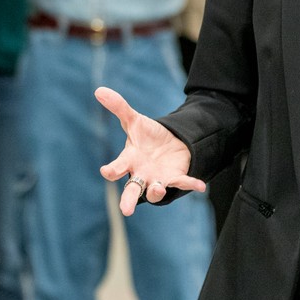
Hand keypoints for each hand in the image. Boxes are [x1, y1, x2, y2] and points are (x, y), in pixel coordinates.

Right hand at [96, 86, 205, 216]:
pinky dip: (191, 185)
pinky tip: (200, 185)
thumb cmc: (147, 136)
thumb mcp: (134, 120)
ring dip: (156, 191)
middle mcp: (141, 174)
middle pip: (132, 190)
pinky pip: (182, 183)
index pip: (117, 168)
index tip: (107, 171)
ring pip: (154, 192)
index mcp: (129, 160)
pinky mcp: (175, 177)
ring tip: (157, 186)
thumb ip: (118, 107)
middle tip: (126, 210)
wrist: (169, 142)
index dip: (112, 170)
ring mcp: (157, 178)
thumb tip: (99, 90)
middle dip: (129, 199)